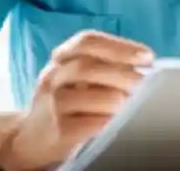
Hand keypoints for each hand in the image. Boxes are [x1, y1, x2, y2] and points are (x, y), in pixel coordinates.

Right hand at [0, 30, 152, 170]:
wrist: (32, 137)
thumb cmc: (67, 101)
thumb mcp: (77, 77)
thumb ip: (104, 67)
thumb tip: (145, 68)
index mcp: (62, 56)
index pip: (88, 41)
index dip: (120, 46)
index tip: (148, 57)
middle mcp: (52, 75)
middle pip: (88, 67)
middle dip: (123, 73)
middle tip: (146, 83)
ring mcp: (52, 103)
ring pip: (87, 96)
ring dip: (117, 99)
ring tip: (135, 104)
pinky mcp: (57, 130)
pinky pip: (86, 123)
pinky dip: (107, 121)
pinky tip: (120, 121)